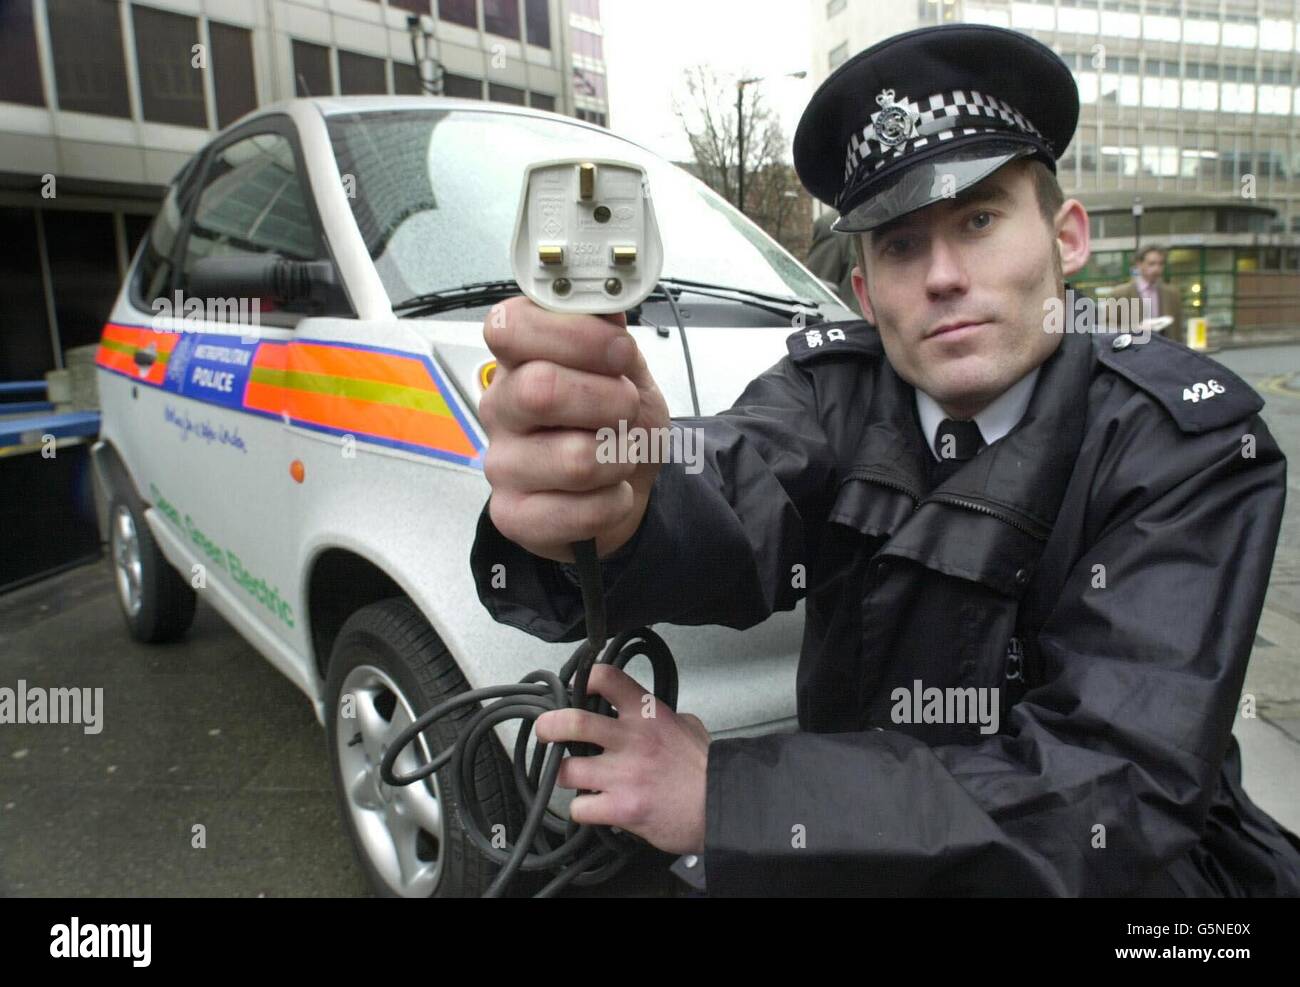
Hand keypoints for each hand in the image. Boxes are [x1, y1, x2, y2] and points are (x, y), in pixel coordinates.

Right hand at [480, 296, 670, 563]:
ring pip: (573, 458)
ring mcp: (501, 463)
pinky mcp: (512, 514)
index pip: (511, 326)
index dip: (576, 335)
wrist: (628, 483)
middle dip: (608, 400)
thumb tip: (605, 295)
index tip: (619, 350)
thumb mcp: (624, 366)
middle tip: (625, 408)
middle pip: (541, 390)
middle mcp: (500, 405)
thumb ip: (610, 330)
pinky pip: (578, 510)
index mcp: (517, 357)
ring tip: (618, 453)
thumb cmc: (615, 420)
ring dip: (618, 456)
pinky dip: (614, 501)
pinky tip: (608, 491)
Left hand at [534, 664, 710, 855]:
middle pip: (572, 722)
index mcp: (647, 714)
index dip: (584, 678)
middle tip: (546, 730)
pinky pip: (580, 808)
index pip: (606, 678)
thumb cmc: (708, 769)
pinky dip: (582, 810)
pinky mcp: (621, 808)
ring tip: (575, 778)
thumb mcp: (690, 727)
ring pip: (567, 770)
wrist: (724, 806)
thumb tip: (656, 717)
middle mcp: (631, 739)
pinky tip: (594, 808)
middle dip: (549, 726)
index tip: (576, 687)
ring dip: (565, 775)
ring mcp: (623, 774)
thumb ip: (665, 717)